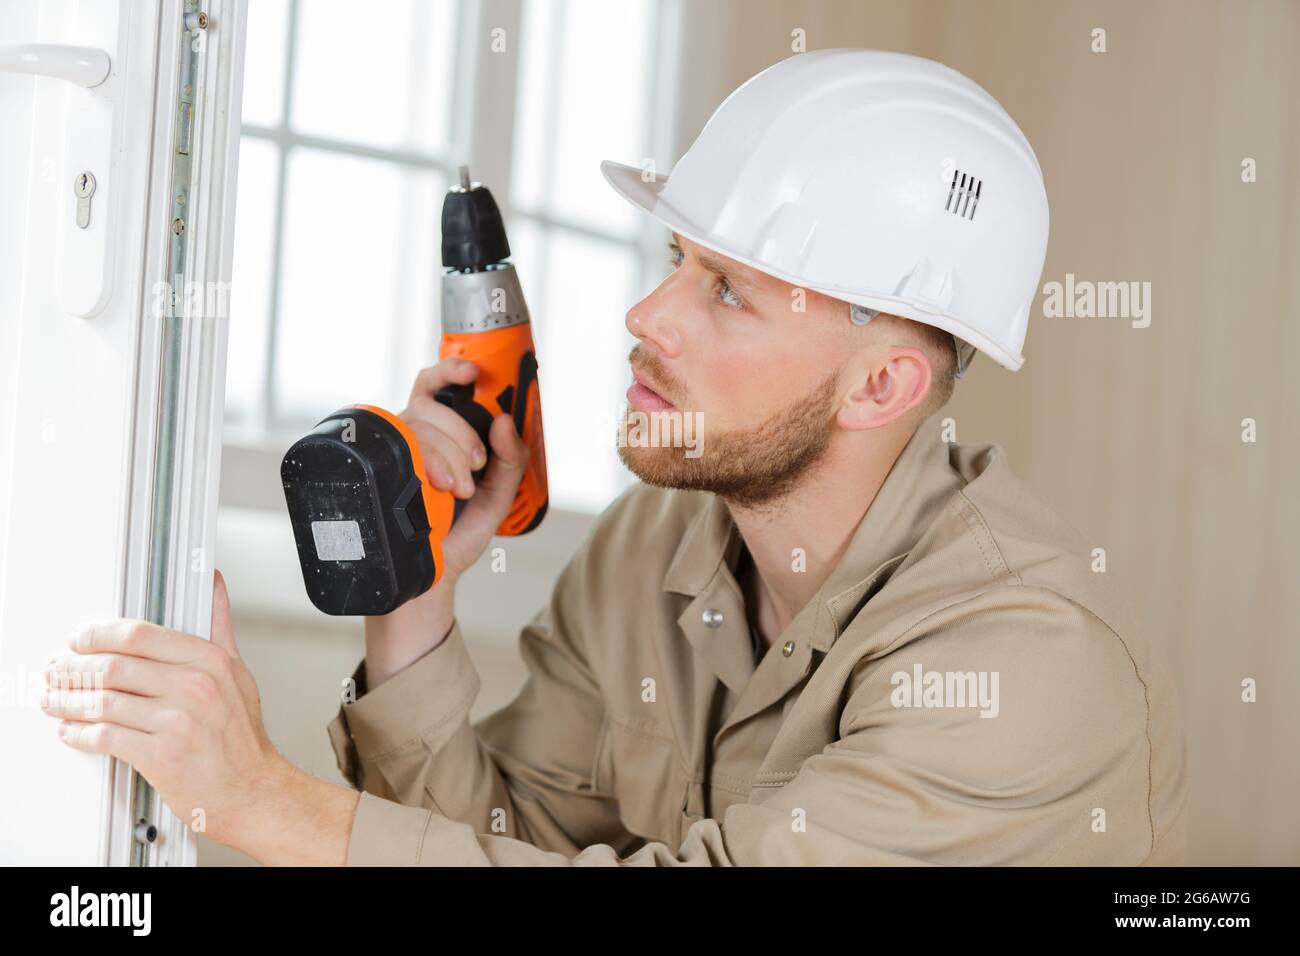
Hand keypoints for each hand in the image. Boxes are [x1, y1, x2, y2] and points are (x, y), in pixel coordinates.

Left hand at [40, 569, 306, 849]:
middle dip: (74, 668)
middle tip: (59, 670)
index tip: (81, 639)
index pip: (138, 635)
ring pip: (104, 702)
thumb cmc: (242, 737)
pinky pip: (106, 738)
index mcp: (210, 661)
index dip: (98, 635)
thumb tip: (213, 586)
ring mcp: (178, 722)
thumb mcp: (237, 673)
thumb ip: (219, 627)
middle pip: (114, 666)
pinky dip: (79, 734)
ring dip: (69, 702)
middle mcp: (195, 687)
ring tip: (57, 700)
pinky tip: (73, 730)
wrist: (252, 789)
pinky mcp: (161, 756)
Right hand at [398, 358, 530, 587]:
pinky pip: (397, 446)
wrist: (433, 574)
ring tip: (458, 489)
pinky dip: (427, 462)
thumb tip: (505, 422)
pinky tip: (437, 487)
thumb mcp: (498, 494)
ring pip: (413, 424)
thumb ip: (511, 459)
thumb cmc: (460, 532)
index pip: (434, 387)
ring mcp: (391, 454)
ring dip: (446, 453)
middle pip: (428, 405)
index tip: (472, 372)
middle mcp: (411, 438)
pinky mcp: (377, 471)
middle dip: (459, 431)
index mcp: (438, 435)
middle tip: (476, 466)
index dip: (449, 370)